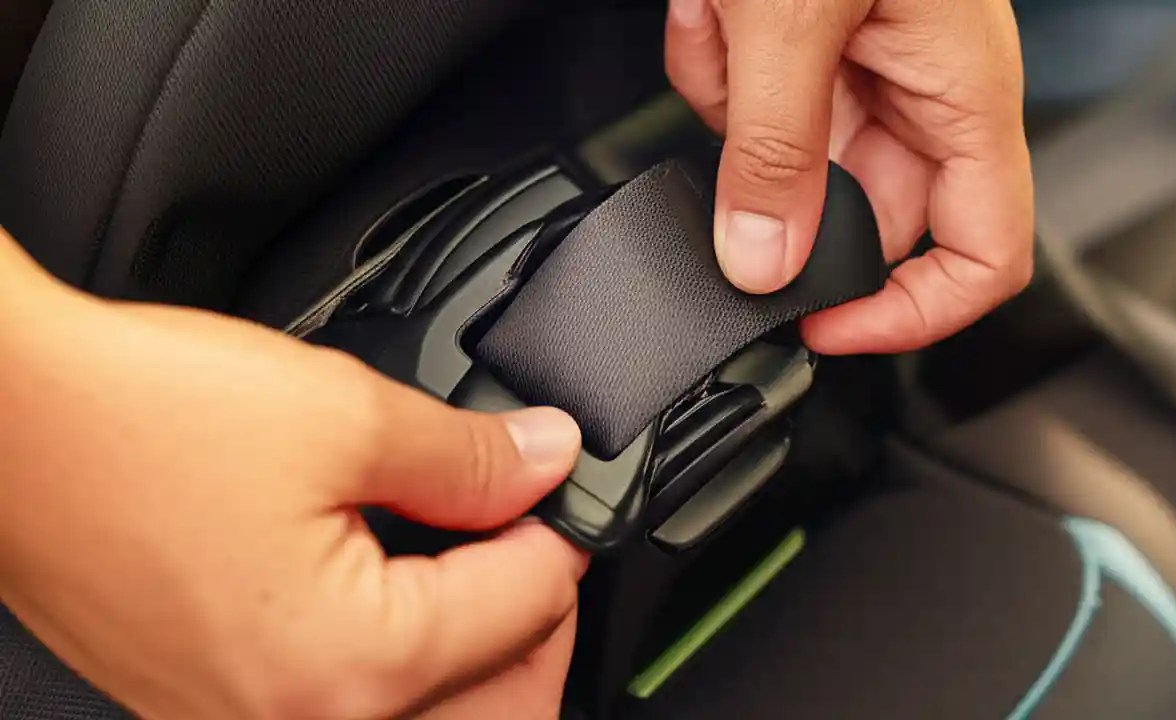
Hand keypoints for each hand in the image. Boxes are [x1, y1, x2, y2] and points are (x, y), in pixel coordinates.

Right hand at [0, 232, 584, 719]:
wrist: (10, 420)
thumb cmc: (133, 419)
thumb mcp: (342, 414)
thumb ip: (471, 457)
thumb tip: (546, 462)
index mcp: (348, 667)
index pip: (525, 607)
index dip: (561, 529)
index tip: (561, 483)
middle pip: (496, 703)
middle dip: (538, 613)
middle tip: (534, 529)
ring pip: (428, 718)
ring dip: (475, 644)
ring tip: (475, 554)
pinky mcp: (215, 707)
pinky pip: (349, 706)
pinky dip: (398, 655)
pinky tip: (394, 584)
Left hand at [666, 0, 1034, 352]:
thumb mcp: (792, 17)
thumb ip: (775, 147)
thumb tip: (763, 264)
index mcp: (964, 95)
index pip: (982, 257)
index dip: (910, 315)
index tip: (825, 327)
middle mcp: (928, 88)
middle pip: (858, 208)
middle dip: (773, 182)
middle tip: (724, 151)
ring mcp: (874, 64)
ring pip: (785, 149)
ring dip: (733, 101)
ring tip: (722, 26)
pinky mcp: (822, 42)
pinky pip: (755, 94)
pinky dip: (718, 58)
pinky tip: (715, 10)